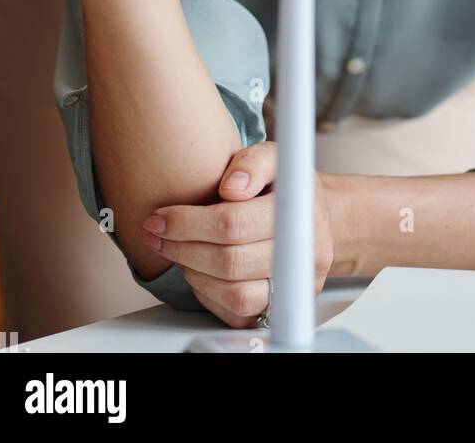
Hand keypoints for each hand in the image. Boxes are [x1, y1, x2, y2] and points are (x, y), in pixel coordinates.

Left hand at [139, 141, 342, 328]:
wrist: (316, 219)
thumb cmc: (285, 187)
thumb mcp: (273, 158)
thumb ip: (252, 163)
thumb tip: (231, 187)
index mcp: (300, 211)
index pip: (233, 223)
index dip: (188, 223)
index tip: (159, 218)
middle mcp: (303, 255)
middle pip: (230, 262)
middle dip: (183, 248)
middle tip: (157, 235)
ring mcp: (295, 288)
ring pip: (236, 295)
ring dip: (195, 274)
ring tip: (179, 252)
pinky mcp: (282, 309)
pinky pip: (239, 316)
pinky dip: (210, 296)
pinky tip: (199, 271)